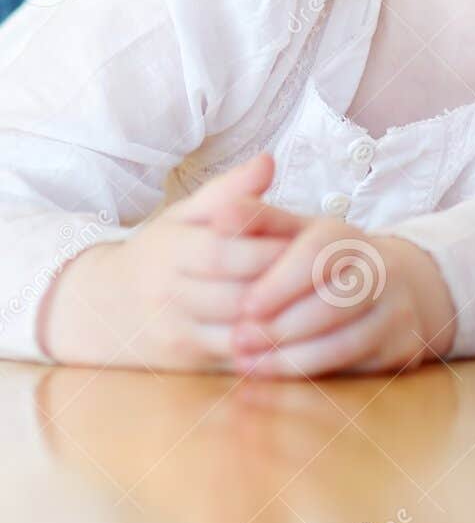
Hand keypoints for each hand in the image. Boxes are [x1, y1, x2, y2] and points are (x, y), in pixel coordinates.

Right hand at [37, 152, 296, 370]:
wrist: (105, 308)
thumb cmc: (162, 251)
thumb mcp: (185, 214)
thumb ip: (229, 191)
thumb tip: (267, 161)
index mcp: (171, 250)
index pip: (221, 253)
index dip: (264, 250)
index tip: (301, 242)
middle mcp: (168, 294)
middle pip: (234, 296)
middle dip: (280, 288)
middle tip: (322, 276)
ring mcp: (176, 332)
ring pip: (236, 333)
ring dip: (280, 321)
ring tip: (318, 302)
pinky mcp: (187, 361)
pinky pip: (234, 359)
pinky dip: (268, 348)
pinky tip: (298, 331)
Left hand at [228, 216, 456, 377]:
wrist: (395, 286)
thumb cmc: (326, 264)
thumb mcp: (296, 235)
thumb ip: (260, 224)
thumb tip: (222, 216)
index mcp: (349, 238)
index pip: (319, 254)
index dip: (280, 282)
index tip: (245, 306)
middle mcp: (380, 269)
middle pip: (333, 301)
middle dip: (281, 326)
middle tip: (238, 341)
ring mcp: (396, 309)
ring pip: (345, 339)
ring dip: (291, 357)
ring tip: (247, 362)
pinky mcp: (401, 346)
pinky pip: (356, 367)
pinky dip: (311, 374)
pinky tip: (276, 375)